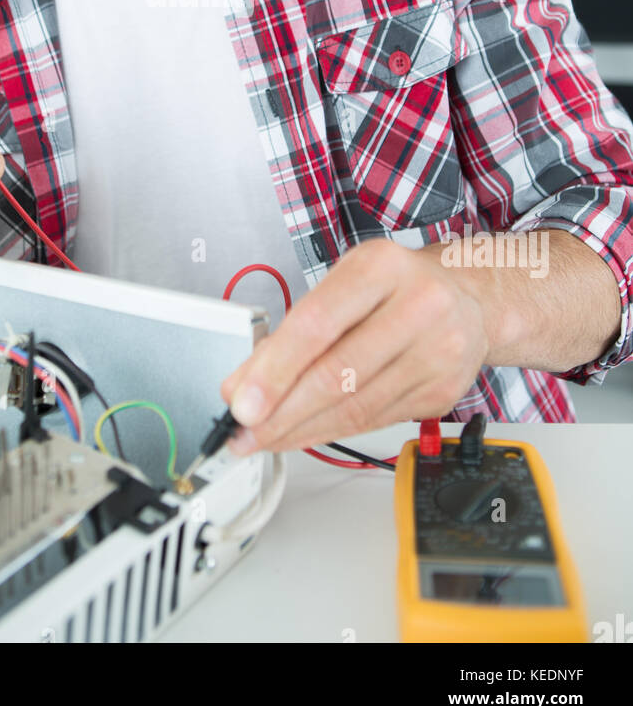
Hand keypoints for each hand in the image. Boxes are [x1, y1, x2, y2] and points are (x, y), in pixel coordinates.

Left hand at [220, 239, 488, 453]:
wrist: (465, 297)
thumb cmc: (394, 287)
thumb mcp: (344, 283)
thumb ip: (295, 328)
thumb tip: (244, 382)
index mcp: (381, 267)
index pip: (318, 323)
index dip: (275, 368)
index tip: (240, 400)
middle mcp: (418, 305)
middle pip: (337, 373)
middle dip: (281, 411)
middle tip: (244, 430)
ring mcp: (438, 352)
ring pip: (356, 407)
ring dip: (301, 430)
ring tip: (264, 438)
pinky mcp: (443, 392)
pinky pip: (375, 421)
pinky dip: (331, 432)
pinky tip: (304, 435)